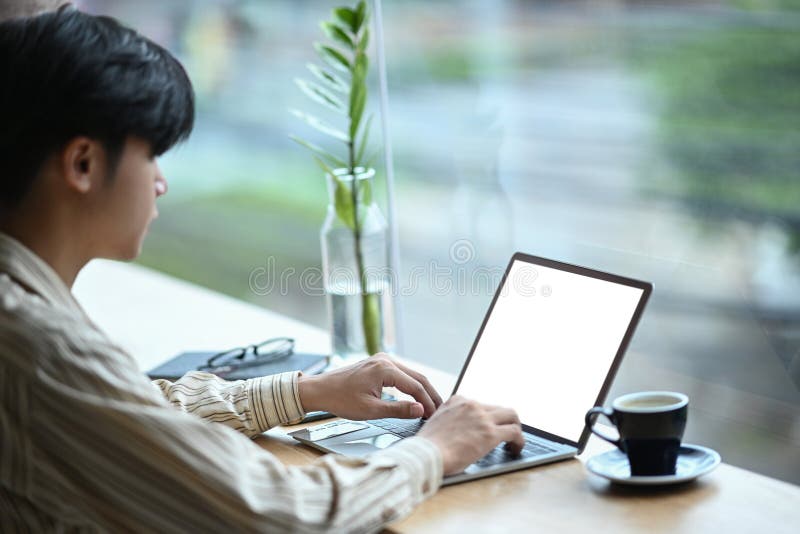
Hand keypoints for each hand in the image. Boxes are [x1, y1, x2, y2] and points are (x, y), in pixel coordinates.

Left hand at [297, 353, 442, 419]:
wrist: (320, 390)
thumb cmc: (340, 400)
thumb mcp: (370, 410)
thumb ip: (398, 410)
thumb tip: (420, 410)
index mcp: (385, 369)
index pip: (416, 386)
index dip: (428, 402)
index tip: (435, 415)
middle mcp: (385, 360)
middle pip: (418, 377)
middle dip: (430, 395)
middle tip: (440, 411)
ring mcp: (382, 360)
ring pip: (411, 375)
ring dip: (422, 390)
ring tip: (431, 406)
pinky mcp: (379, 364)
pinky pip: (401, 374)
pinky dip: (411, 386)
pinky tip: (416, 397)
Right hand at [417, 395, 523, 474]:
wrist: (425, 454)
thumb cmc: (427, 447)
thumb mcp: (437, 424)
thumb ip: (451, 422)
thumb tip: (461, 433)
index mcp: (456, 401)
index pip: (480, 404)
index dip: (487, 418)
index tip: (488, 427)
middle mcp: (471, 405)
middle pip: (498, 408)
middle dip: (503, 420)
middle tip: (505, 433)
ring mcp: (482, 418)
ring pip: (511, 415)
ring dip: (515, 427)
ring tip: (515, 441)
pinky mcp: (490, 433)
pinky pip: (514, 432)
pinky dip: (519, 440)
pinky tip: (516, 449)